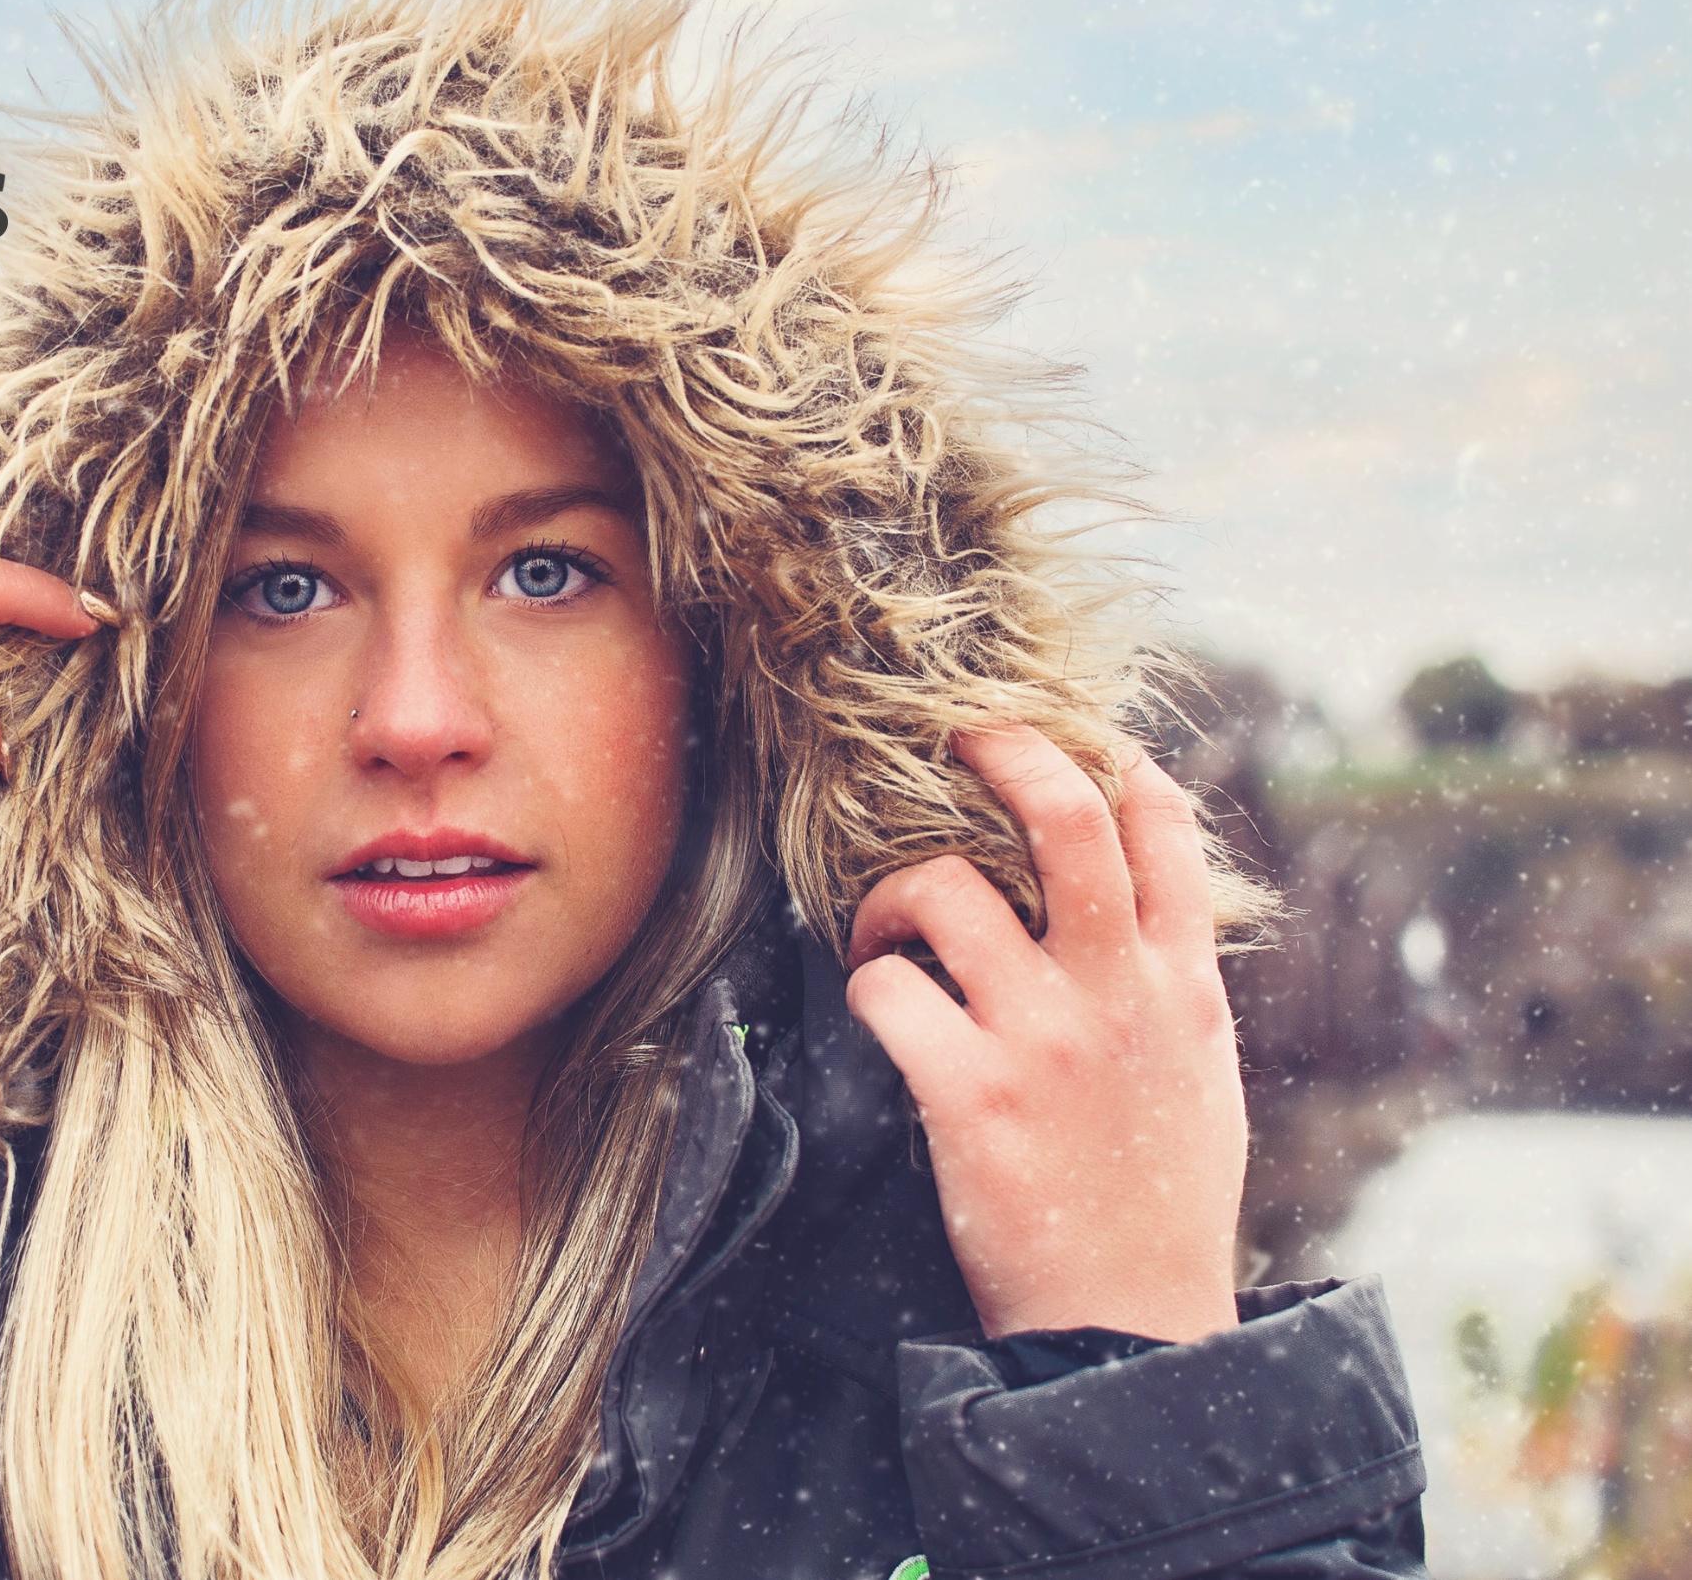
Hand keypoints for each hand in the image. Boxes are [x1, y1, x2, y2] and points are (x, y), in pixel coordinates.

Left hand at [843, 725, 1245, 1342]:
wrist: (1131, 1331)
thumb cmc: (1158, 1204)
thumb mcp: (1200, 1078)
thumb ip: (1171, 989)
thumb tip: (1145, 912)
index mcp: (1183, 987)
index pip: (1164, 833)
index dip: (1113, 766)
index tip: (1071, 744)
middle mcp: (1119, 994)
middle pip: (1067, 818)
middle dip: (1006, 750)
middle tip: (957, 736)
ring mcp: (1044, 1038)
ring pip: (945, 889)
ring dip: (892, 895)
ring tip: (884, 932)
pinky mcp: (971, 1093)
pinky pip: (888, 989)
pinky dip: (867, 985)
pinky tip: (878, 1011)